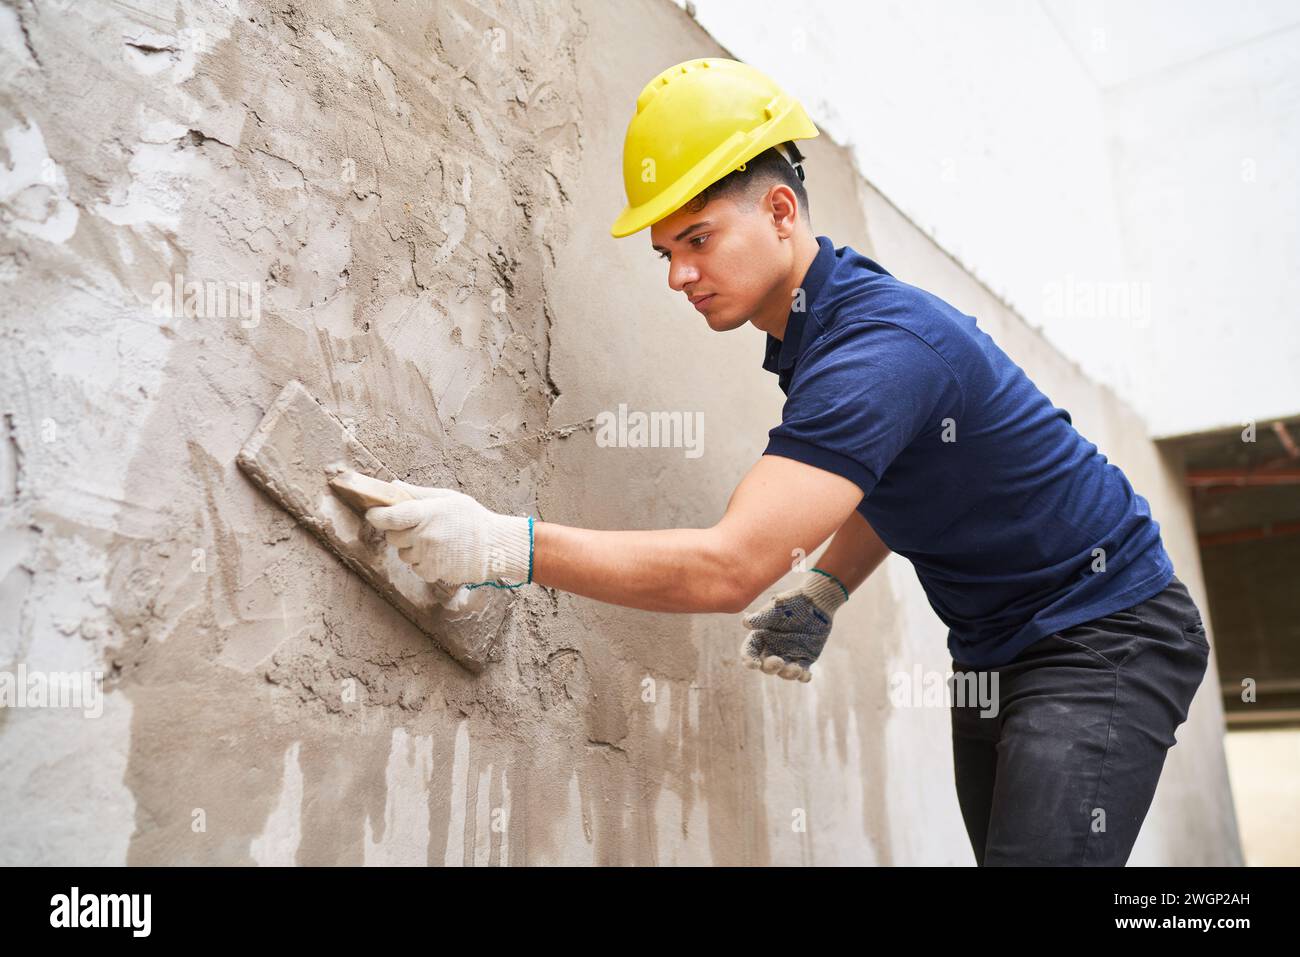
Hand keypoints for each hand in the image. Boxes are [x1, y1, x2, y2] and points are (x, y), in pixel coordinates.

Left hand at [365, 481, 531, 587]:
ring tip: (434, 541)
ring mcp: (427, 556)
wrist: (495, 546)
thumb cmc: (472, 518)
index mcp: (426, 513)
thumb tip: (393, 486)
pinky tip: (440, 554)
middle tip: (417, 527)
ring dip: (412, 548)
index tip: (374, 514)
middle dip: (398, 532)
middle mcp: (423, 536)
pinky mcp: (433, 572)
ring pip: (403, 554)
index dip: (376, 516)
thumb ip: (418, 494)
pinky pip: (415, 568)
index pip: (388, 517)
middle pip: (392, 537)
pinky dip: (422, 563)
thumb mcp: (447, 498)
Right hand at [740, 569, 848, 681]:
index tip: (754, 664)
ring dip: (788, 674)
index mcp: (761, 636)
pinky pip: (802, 673)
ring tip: (797, 669)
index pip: (750, 651)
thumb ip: (762, 617)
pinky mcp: (805, 659)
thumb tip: (745, 622)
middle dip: (770, 667)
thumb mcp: (776, 609)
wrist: (816, 602)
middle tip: (779, 661)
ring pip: (784, 672)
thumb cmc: (793, 602)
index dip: (749, 659)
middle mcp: (773, 648)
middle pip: (766, 666)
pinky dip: (804, 677)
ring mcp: (789, 655)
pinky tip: (807, 675)